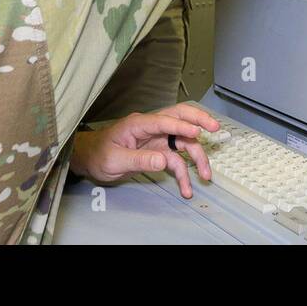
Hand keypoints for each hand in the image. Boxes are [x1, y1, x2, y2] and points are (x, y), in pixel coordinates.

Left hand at [69, 104, 218, 198]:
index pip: (164, 120)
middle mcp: (151, 127)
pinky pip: (176, 159)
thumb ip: (140, 160)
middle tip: (216, 128)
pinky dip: (183, 173)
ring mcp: (156, 139)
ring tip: (206, 175)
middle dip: (199, 121)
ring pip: (183, 142)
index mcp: (139, 124)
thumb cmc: (99, 154)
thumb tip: (163, 160)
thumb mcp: (115, 160)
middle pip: (180, 118)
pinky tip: (186, 188)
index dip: (181, 125)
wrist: (91, 159)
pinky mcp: (158, 151)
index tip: (198, 132)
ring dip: (196, 157)